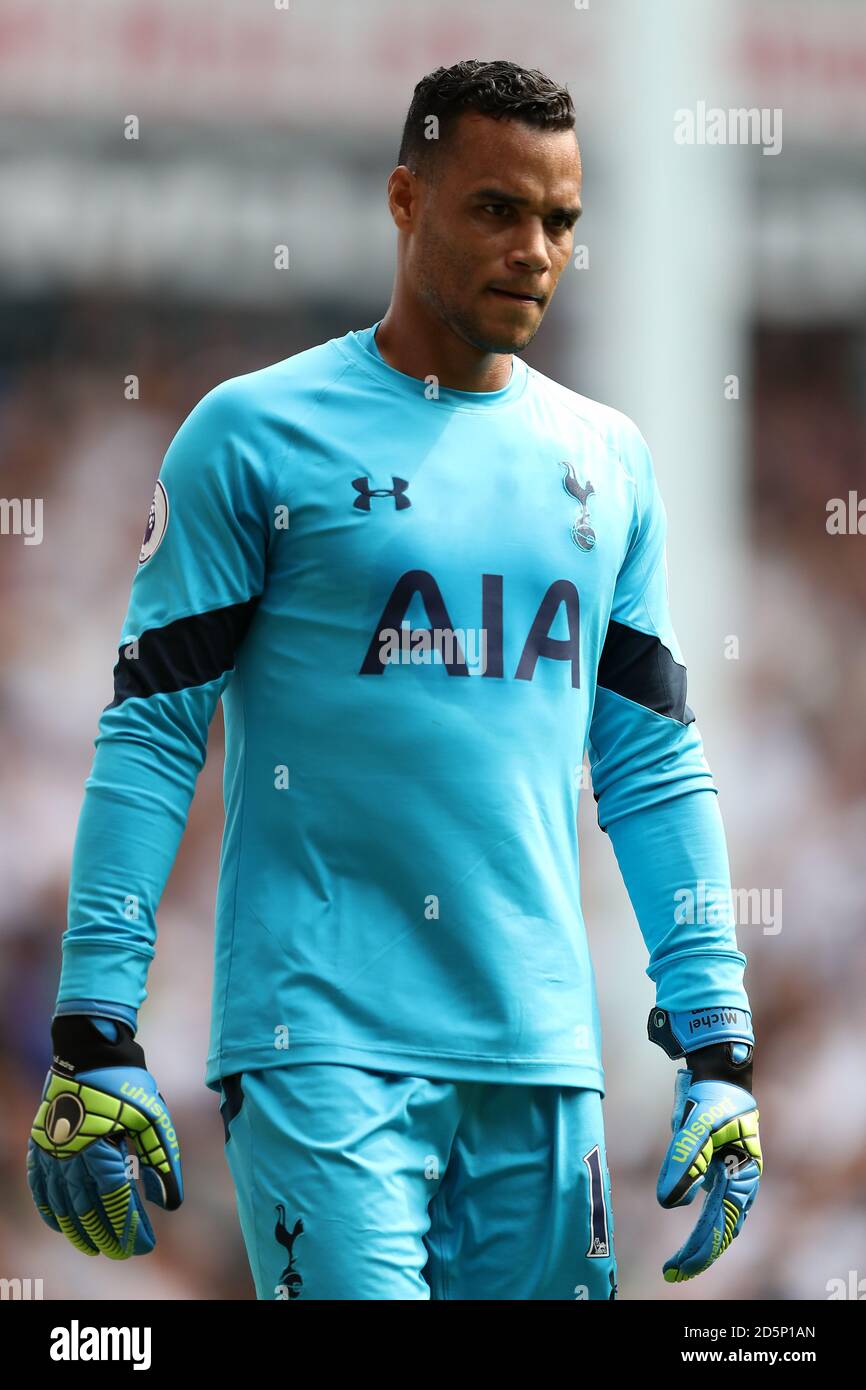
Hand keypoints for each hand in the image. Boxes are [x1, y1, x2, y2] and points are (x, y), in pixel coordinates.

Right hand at [27, 1013, 182, 1258]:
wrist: (88, 1050)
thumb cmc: (125, 1084)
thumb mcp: (153, 1119)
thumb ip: (162, 1161)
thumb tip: (169, 1203)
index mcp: (100, 1151)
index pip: (117, 1204)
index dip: (132, 1228)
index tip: (146, 1245)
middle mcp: (71, 1158)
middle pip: (88, 1210)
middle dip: (107, 1235)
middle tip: (122, 1252)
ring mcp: (52, 1152)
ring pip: (62, 1204)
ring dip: (78, 1229)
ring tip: (93, 1247)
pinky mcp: (42, 1143)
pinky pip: (40, 1186)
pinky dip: (49, 1208)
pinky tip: (59, 1224)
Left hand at [657, 1066, 761, 1282]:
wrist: (719, 1071)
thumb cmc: (713, 1097)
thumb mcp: (697, 1127)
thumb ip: (682, 1162)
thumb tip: (667, 1204)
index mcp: (744, 1174)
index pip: (722, 1223)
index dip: (701, 1249)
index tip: (678, 1268)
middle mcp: (740, 1179)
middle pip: (722, 1228)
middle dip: (699, 1253)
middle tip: (672, 1273)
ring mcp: (730, 1175)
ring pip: (718, 1219)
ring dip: (701, 1242)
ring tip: (678, 1264)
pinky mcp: (717, 1167)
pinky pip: (712, 1203)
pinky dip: (702, 1222)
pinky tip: (692, 1235)